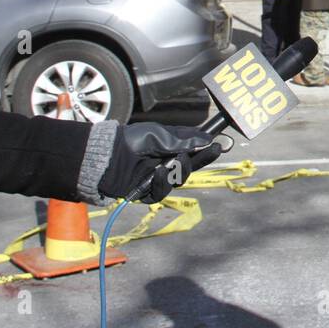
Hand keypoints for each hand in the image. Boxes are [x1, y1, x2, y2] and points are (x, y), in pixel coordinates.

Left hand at [98, 123, 221, 202]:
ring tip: (171, 162)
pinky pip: (162, 192)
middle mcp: (168, 164)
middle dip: (200, 160)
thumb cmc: (130, 140)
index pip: (195, 151)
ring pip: (180, 180)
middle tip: (208, 151)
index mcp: (172, 149)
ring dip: (179, 170)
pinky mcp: (148, 193)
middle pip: (192, 167)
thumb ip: (182, 140)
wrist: (106, 156)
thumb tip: (207, 139)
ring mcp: (158, 179)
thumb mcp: (157, 134)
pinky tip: (158, 173)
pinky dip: (162, 182)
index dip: (208, 150)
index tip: (221, 145)